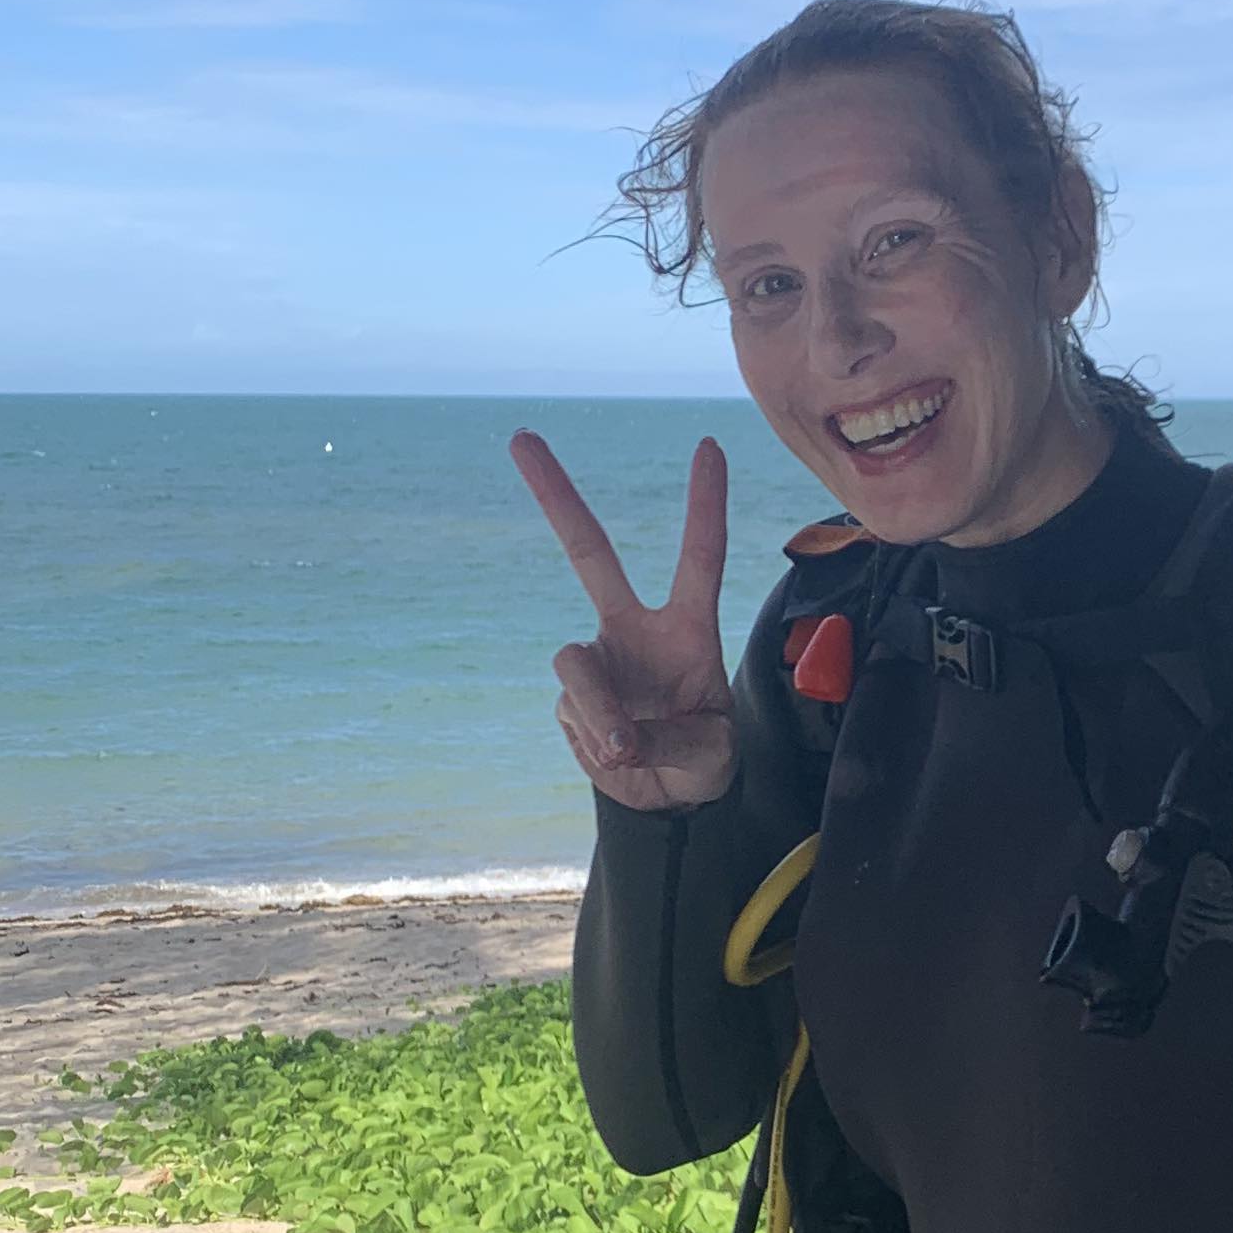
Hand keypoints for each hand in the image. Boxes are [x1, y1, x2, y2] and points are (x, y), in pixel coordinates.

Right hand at [510, 431, 736, 814]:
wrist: (667, 796)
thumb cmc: (705, 758)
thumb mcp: (711, 753)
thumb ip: (669, 740)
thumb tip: (617, 739)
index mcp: (687, 628)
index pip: (700, 558)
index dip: (705, 505)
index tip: (709, 446)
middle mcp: (634, 629)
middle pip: (589, 552)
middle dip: (556, 496)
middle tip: (521, 436)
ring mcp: (597, 659)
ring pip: (575, 664)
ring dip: (599, 711)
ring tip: (625, 750)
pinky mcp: (570, 697)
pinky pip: (575, 713)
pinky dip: (597, 743)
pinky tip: (618, 756)